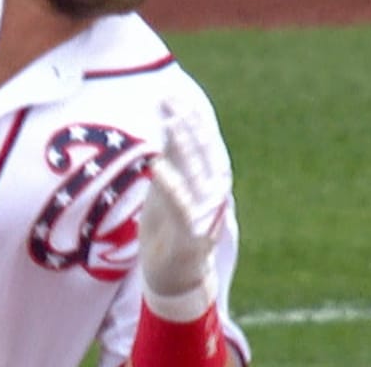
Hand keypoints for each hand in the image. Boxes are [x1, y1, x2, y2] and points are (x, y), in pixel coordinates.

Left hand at [137, 99, 231, 319]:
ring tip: (170, 123)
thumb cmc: (169, 226)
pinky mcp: (192, 234)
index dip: (190, 119)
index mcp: (210, 181)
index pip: (203, 144)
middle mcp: (213, 194)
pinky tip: (158, 165)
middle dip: (188, 125)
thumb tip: (170, 122)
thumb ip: (172, 158)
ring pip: (196, 174)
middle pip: (203, 153)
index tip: (174, 95)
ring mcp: (205, 214)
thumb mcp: (168, 186)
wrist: (174, 274)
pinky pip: (181, 204)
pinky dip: (171, 184)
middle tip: (172, 100)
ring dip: (184, 147)